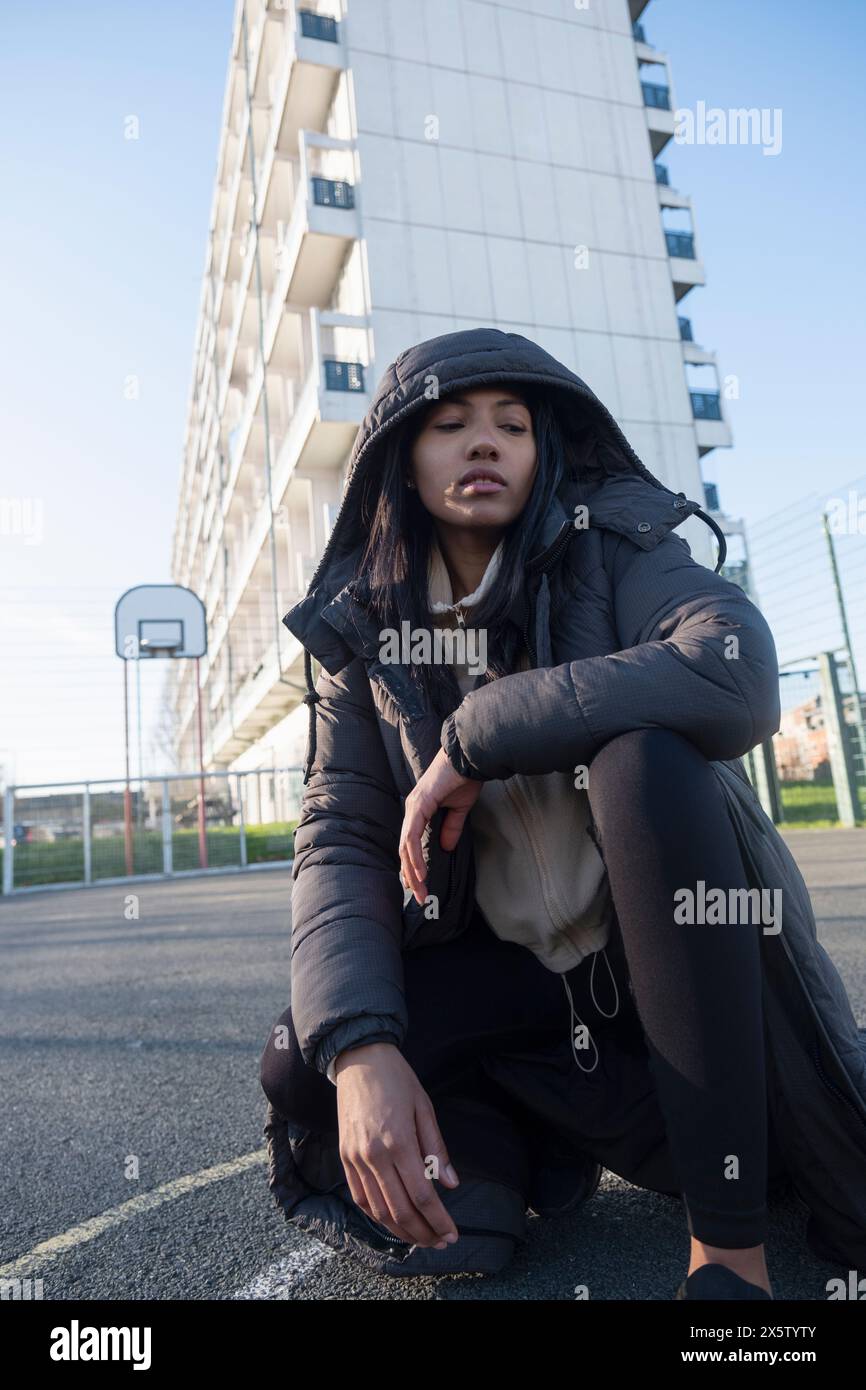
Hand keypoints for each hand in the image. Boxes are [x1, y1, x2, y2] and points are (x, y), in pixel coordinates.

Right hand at [335, 1043, 460, 1248]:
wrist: (358, 1058)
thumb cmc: (397, 1079)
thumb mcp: (424, 1107)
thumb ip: (437, 1148)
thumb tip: (452, 1184)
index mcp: (398, 1141)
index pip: (422, 1195)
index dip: (439, 1220)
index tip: (452, 1234)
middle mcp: (374, 1155)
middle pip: (400, 1209)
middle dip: (423, 1232)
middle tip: (441, 1242)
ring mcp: (355, 1158)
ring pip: (378, 1210)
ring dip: (401, 1230)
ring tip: (421, 1238)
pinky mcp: (344, 1157)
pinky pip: (360, 1197)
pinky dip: (376, 1215)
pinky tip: (392, 1222)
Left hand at [399, 747, 482, 904]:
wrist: (469, 758)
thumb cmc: (465, 778)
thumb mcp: (459, 809)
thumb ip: (451, 828)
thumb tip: (446, 848)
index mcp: (419, 810)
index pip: (410, 843)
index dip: (412, 865)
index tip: (418, 885)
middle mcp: (412, 809)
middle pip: (404, 848)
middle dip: (411, 875)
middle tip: (419, 896)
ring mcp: (413, 807)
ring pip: (406, 846)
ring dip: (412, 871)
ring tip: (420, 890)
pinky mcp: (419, 805)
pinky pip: (413, 837)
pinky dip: (415, 857)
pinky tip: (421, 873)